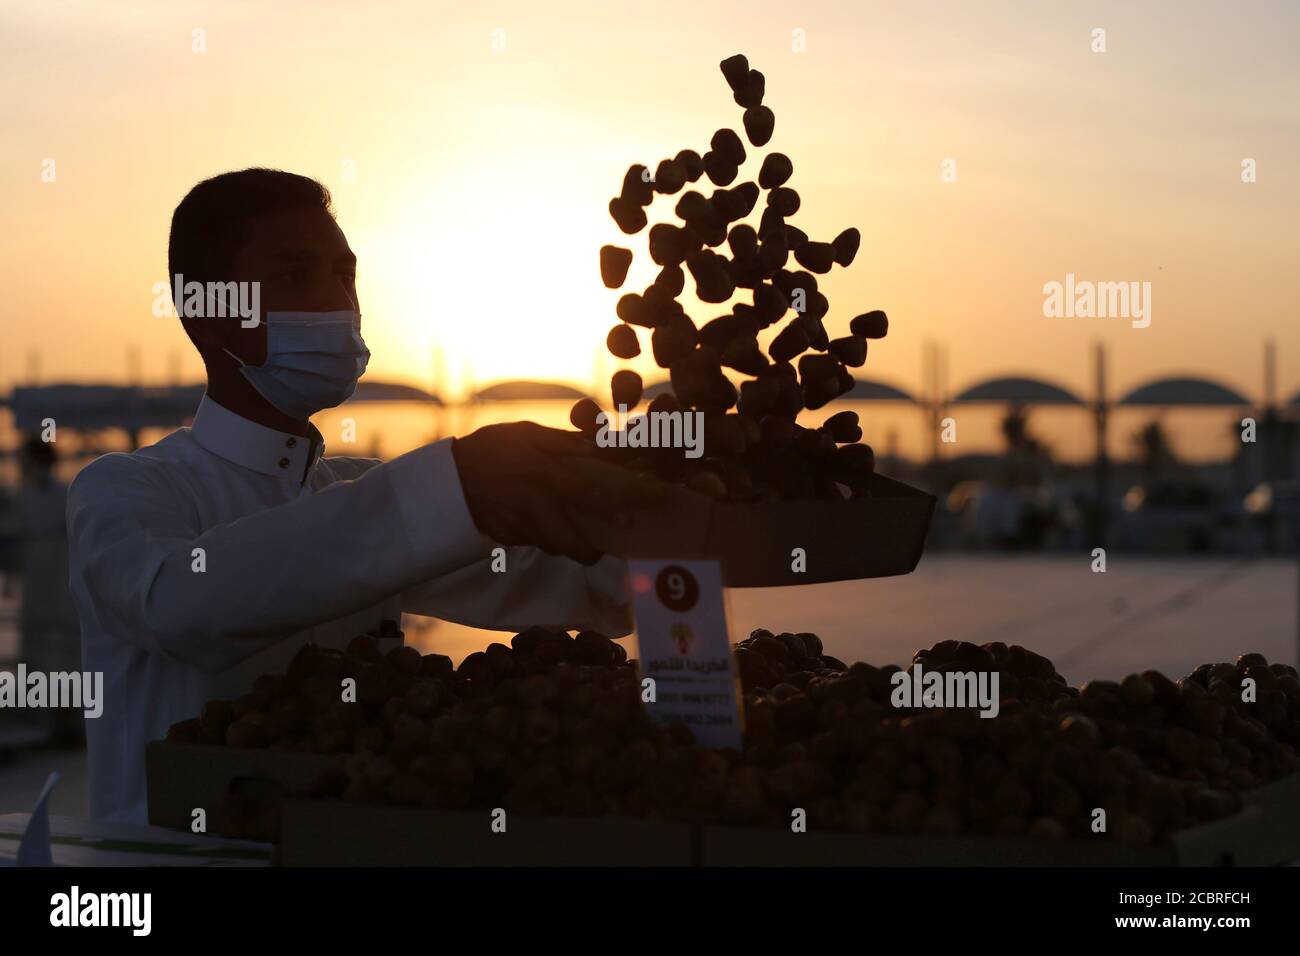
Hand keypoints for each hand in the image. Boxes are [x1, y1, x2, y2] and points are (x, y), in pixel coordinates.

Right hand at [451, 422, 663, 564]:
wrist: (446, 477)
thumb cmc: (490, 448)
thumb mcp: (526, 433)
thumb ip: (562, 443)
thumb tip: (597, 445)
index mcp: (543, 475)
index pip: (585, 496)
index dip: (609, 510)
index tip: (628, 520)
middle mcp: (533, 505)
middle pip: (569, 542)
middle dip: (589, 551)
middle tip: (599, 548)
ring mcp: (518, 525)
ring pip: (553, 548)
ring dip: (567, 546)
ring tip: (578, 541)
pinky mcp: (505, 537)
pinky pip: (532, 543)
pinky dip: (542, 540)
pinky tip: (544, 530)